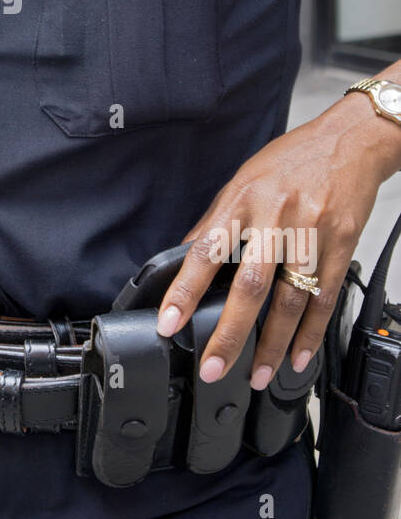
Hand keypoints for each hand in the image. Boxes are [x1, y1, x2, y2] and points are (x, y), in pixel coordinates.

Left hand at [155, 96, 397, 388]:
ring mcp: (312, 234)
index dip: (185, 290)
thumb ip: (217, 221)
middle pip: (251, 285)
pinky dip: (311, 334)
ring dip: (271, 346)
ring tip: (256, 376)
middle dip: (229, 333)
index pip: (206, 251)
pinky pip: (324, 299)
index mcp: (242, 200)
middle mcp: (276, 218)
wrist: (350, 142)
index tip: (169, 323)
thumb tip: (185, 256)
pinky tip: (297, 357)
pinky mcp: (341, 246)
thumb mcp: (243, 180)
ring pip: (289, 301)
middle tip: (212, 367)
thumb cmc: (292, 161)